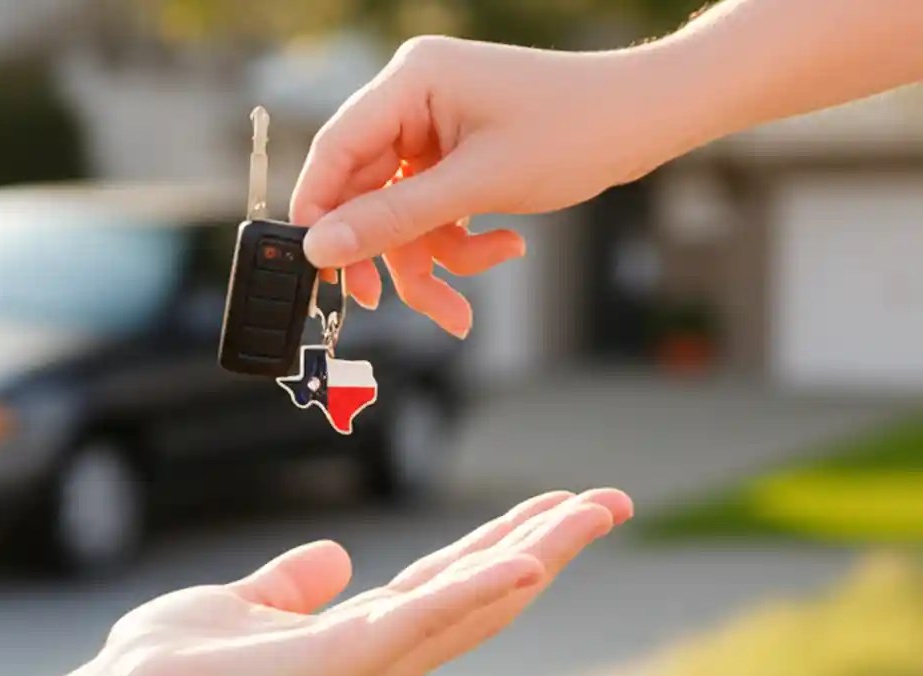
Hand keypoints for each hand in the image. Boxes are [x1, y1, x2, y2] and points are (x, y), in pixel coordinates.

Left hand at [1, 488, 632, 675]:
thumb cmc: (170, 668)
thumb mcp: (246, 605)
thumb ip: (294, 585)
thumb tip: (332, 558)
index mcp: (358, 637)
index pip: (450, 584)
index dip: (505, 546)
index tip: (557, 507)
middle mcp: (374, 657)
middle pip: (478, 595)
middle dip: (546, 548)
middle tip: (609, 502)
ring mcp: (360, 667)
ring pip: (467, 608)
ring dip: (533, 561)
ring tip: (589, 517)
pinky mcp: (333, 667)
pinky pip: (417, 626)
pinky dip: (475, 596)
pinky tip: (523, 564)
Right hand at [291, 36, 710, 337]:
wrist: (647, 119)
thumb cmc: (576, 130)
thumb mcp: (476, 186)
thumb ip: (393, 219)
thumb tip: (322, 247)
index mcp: (410, 81)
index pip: (336, 150)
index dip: (319, 213)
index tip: (317, 267)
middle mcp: (413, 100)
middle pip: (366, 192)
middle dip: (387, 253)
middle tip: (381, 302)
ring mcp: (436, 129)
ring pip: (401, 213)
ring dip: (430, 260)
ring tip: (461, 304)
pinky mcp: (458, 154)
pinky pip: (433, 211)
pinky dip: (458, 243)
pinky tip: (503, 247)